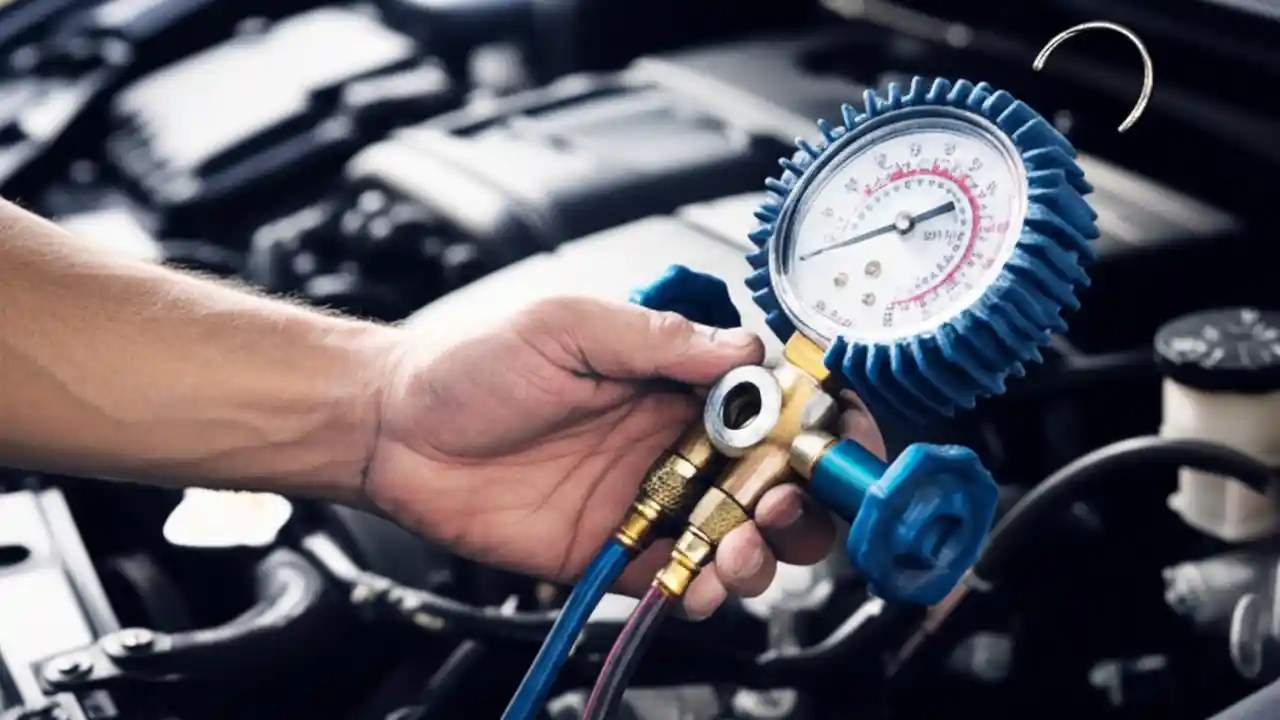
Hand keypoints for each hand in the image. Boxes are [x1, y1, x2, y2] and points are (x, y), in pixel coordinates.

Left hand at [363, 297, 885, 618]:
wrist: (394, 430)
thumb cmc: (470, 364)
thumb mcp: (567, 326)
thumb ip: (658, 341)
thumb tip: (744, 350)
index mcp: (672, 378)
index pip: (771, 400)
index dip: (817, 420)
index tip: (840, 439)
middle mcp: (673, 439)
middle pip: (774, 476)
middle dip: (805, 498)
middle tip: (788, 502)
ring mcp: (649, 497)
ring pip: (739, 534)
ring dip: (763, 549)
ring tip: (744, 547)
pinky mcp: (616, 549)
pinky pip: (680, 577)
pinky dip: (706, 590)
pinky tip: (702, 585)